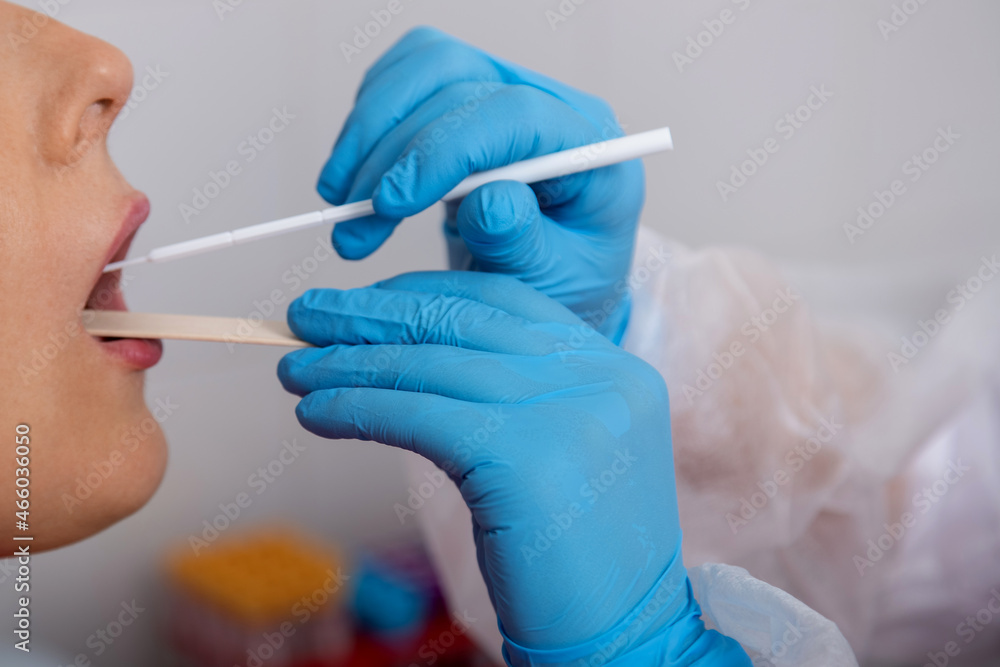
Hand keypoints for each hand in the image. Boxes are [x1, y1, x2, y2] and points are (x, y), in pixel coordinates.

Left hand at [278, 272, 748, 664]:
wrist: (626, 636)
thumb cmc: (581, 556)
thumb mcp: (563, 450)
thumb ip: (515, 396)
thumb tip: (408, 362)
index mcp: (612, 367)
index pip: (504, 301)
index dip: (424, 293)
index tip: (367, 302)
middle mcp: (598, 377)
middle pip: (463, 323)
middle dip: (373, 315)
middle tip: (306, 315)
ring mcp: (566, 413)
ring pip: (431, 368)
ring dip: (348, 364)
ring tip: (294, 368)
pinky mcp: (524, 458)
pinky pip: (417, 416)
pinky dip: (356, 409)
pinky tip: (316, 413)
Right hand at [318, 27, 644, 340]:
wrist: (554, 276)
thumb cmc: (562, 280)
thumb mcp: (552, 282)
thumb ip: (522, 243)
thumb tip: (490, 202)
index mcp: (590, 149)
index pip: (514, 115)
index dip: (442, 151)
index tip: (388, 204)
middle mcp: (552, 106)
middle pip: (457, 82)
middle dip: (389, 155)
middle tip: (351, 225)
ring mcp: (509, 91)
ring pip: (426, 66)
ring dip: (369, 129)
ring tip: (341, 199)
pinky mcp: (469, 96)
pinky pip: (409, 76)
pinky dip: (371, 118)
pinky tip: (359, 171)